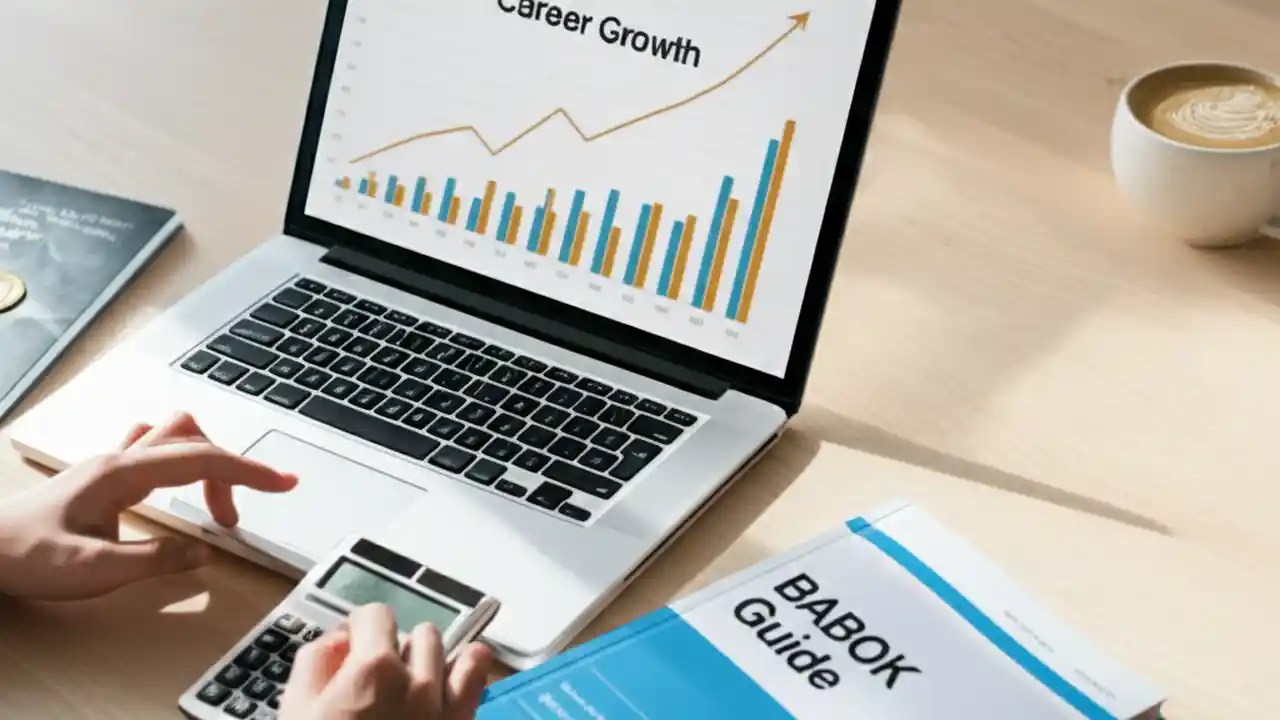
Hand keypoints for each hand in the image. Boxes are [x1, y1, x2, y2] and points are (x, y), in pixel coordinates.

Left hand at [0, 413, 296, 599]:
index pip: (203, 460)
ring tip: (212, 505)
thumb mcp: (95, 570)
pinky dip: (180, 462)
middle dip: (228, 476)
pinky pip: (155, 448)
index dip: (249, 471)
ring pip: (177, 436)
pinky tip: (175, 487)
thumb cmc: (24, 554)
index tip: (283, 483)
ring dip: (206, 462)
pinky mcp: (105, 476)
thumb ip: (154, 560)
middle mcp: (120, 460)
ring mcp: (111, 463)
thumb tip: (200, 554)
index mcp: (123, 474)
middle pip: (197, 443)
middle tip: (233, 522)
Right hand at [281, 604, 491, 719]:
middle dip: (397, 649)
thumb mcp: (295, 712)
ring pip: (451, 652)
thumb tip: (341, 639)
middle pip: (418, 634)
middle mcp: (418, 681)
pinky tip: (449, 685)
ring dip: (431, 663)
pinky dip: (467, 672)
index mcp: (372, 670)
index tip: (352, 647)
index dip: (360, 629)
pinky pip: (479, 675)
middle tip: (377, 680)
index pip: (376, 615)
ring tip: (410, 688)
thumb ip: (316, 662)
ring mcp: (446, 706)